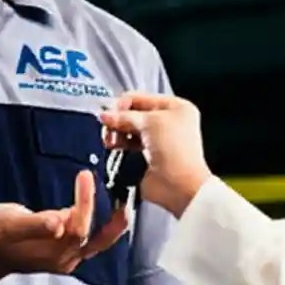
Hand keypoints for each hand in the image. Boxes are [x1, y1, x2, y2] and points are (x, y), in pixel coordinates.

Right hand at [0, 169, 127, 276]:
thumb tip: (58, 223)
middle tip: (123, 194)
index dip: (85, 202)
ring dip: (110, 224)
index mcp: (52, 252)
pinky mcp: (65, 251)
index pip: (79, 227)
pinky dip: (100, 225)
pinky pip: (90, 239)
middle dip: (109, 216)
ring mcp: (66, 257)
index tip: (84, 176)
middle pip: (96, 238)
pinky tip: (104, 209)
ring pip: (97, 241)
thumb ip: (33, 224)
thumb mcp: (7, 225)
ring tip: (124, 204)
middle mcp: (64, 258)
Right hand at [99, 91, 213, 217]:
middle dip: (118, 119)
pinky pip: (128, 144)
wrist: (180, 186)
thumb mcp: (150, 123)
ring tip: (109, 140)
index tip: (109, 113)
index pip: (141, 98)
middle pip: (133, 113)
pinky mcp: (147, 155)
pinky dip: (119, 144)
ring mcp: (156, 139)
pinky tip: (111, 146)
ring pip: (128, 128)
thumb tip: (103, 115)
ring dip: (116, 132)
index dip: (123, 104)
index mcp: (175, 107)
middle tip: (107, 128)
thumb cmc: (172, 148)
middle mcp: (166, 121)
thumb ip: (125, 116)